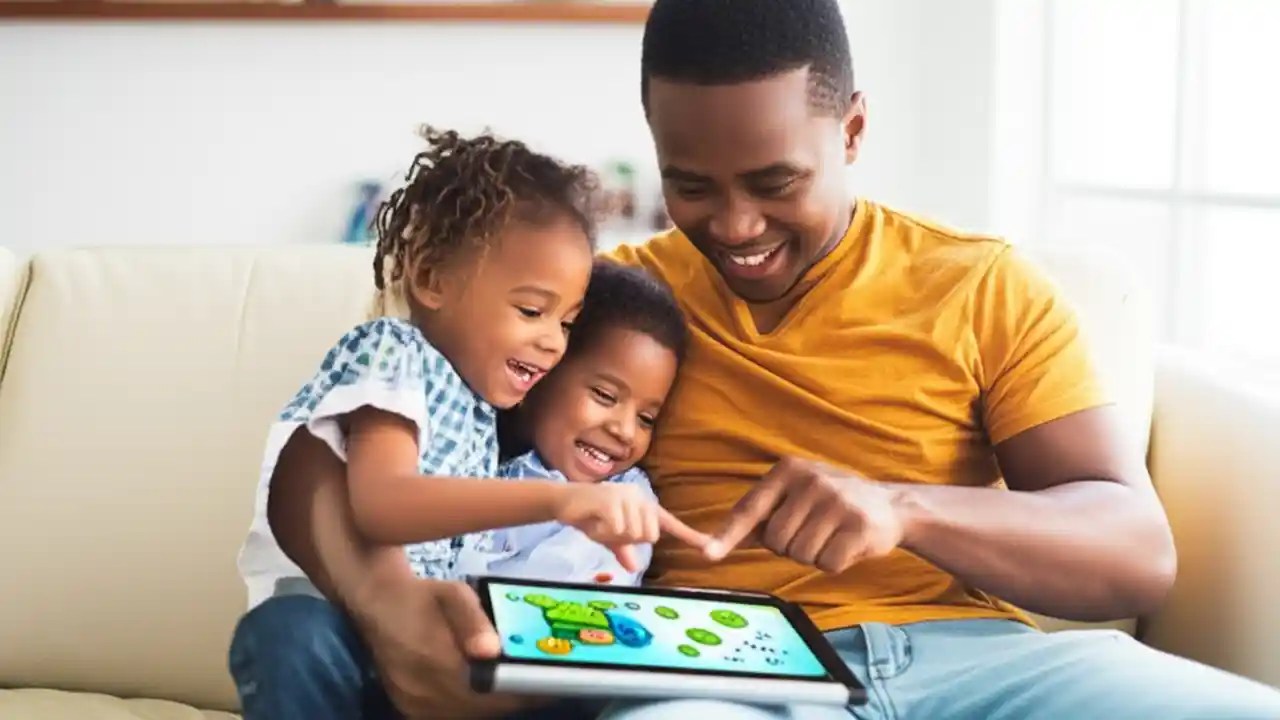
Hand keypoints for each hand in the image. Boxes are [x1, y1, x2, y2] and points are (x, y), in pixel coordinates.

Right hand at [349, 573, 538, 718]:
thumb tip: (492, 651)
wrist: (377, 604)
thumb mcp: (453, 595)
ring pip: (471, 715)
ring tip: (518, 685)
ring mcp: (417, 706)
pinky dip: (474, 706)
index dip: (527, 691)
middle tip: (540, 681)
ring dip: (497, 703)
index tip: (554, 681)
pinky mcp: (411, 711)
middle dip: (517, 697)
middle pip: (487, 708)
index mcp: (439, 663)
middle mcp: (427, 692)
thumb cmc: (424, 598)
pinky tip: (487, 690)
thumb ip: (473, 621)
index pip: (495, 691)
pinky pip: (453, 715)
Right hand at [555, 483, 713, 570]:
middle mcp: (639, 497)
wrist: (564, 502)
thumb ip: (624, 549)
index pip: (670, 524)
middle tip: (608, 529)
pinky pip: (618, 529)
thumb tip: (634, 566)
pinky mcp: (611, 500)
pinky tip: (593, 521)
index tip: (710, 549)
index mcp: (643, 506)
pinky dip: (603, 531)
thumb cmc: (589, 517)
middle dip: (627, 539)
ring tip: (599, 523)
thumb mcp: (609, 537)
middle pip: (649, 535)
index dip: (690, 537)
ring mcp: (626, 496)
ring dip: (613, 535)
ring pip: (633, 533)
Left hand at [707, 457, 909, 572]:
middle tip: (813, 531)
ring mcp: (836, 501)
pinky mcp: (859, 526)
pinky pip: (828, 564)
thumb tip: (712, 544)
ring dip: (813, 556)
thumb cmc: (828, 506)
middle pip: (775, 541)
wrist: (889, 506)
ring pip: (800, 555)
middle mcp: (811, 480)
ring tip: (831, 535)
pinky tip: (847, 544)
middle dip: (790, 547)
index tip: (707, 554)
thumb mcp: (792, 498)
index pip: (750, 508)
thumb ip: (755, 520)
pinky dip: (834, 563)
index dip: (727, 535)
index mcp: (788, 470)